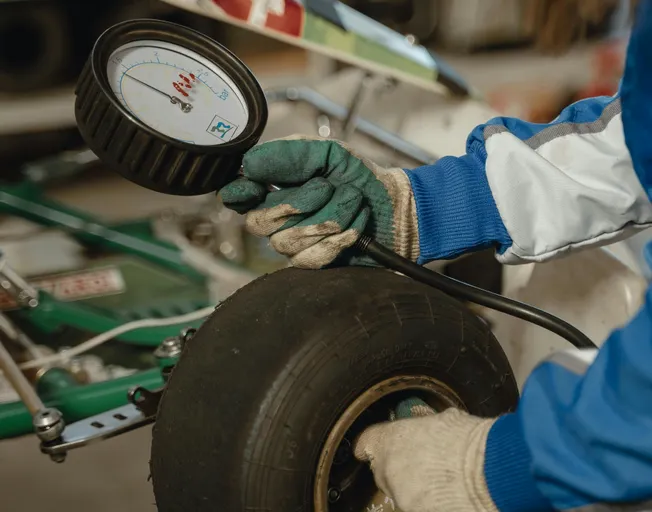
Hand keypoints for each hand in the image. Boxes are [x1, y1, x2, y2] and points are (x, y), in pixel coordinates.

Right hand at [219, 136, 418, 268]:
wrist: (395, 208)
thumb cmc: (359, 178)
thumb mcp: (328, 154)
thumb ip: (290, 154)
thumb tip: (249, 163)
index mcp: (275, 188)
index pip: (239, 196)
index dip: (239, 194)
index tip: (251, 189)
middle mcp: (278, 219)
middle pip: (260, 221)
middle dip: (299, 202)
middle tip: (328, 187)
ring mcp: (293, 245)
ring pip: (289, 240)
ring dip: (329, 217)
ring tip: (353, 203)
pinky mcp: (312, 264)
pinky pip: (311, 257)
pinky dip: (340, 238)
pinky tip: (356, 226)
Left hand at [354, 407, 497, 511]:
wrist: (491, 470)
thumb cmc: (470, 440)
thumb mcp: (444, 421)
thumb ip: (425, 427)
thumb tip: (429, 427)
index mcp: (389, 441)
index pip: (366, 444)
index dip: (374, 446)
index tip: (378, 448)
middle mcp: (388, 471)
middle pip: (384, 473)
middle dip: (400, 471)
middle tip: (426, 467)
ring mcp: (402, 498)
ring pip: (402, 495)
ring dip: (417, 490)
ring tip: (444, 483)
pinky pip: (418, 508)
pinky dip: (430, 504)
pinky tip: (450, 497)